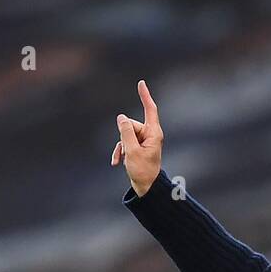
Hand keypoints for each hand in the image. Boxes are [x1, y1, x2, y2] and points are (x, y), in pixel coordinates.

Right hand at [111, 79, 163, 196]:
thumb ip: (126, 132)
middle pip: (131, 125)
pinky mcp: (137, 147)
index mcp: (154, 134)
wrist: (146, 188)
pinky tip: (116, 162)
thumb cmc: (143, 171)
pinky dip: (120, 151)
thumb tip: (121, 118)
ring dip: (121, 147)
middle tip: (128, 152)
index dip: (145, 96)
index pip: (150, 110)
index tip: (141, 83)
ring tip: (123, 160)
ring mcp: (143, 141)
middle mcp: (150, 135)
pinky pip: (125, 143)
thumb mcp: (131, 151)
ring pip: (126, 134)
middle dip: (124, 137)